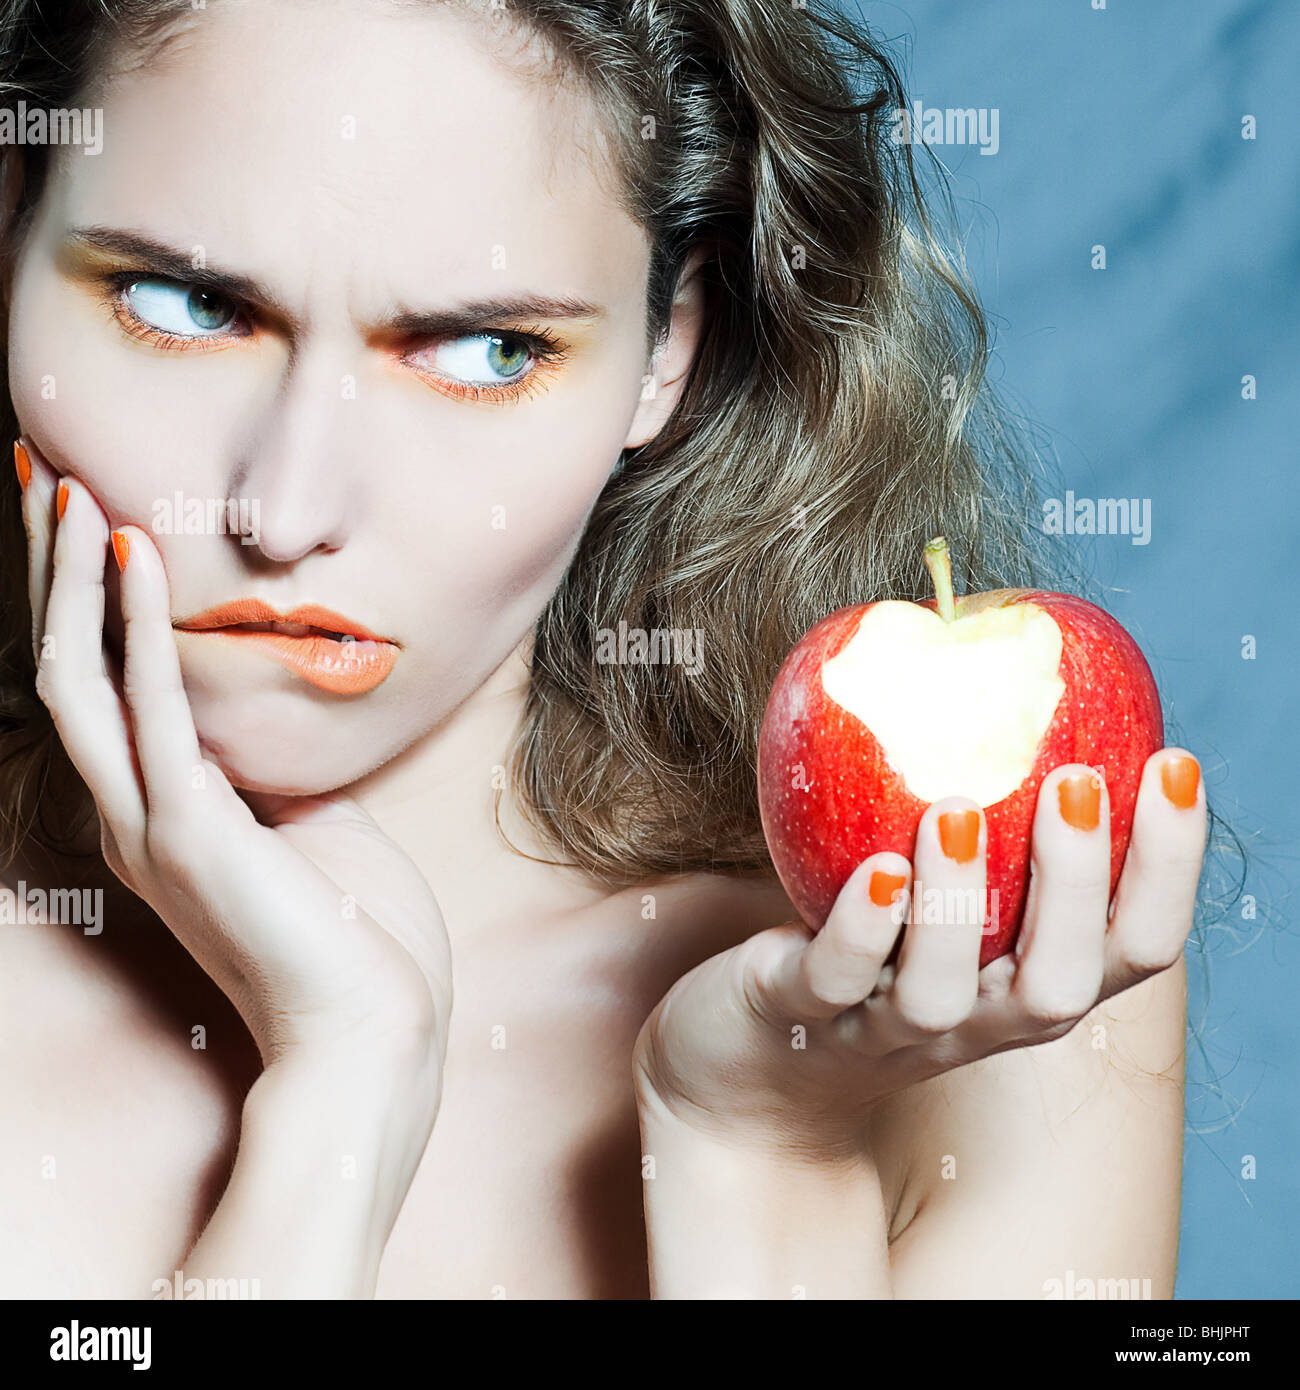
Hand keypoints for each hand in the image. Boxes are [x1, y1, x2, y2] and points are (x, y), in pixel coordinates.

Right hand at [16, 437, 451, 1078]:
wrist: (370, 1026)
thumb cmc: (351, 932)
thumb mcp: (311, 822)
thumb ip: (272, 763)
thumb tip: (272, 707)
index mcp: (162, 815)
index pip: (102, 691)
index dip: (82, 605)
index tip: (85, 520)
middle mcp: (134, 816)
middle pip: (64, 672)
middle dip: (49, 574)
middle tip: (43, 479)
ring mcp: (152, 826)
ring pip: (78, 684)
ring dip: (70, 584)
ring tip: (71, 494)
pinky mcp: (192, 835)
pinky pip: (153, 712)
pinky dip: (139, 628)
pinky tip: (134, 556)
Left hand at [634, 752, 1204, 1162]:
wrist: (748, 1067)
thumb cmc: (866, 960)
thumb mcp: (942, 905)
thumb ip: (989, 828)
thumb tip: (1027, 686)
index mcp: (1023, 988)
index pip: (1131, 949)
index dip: (1169, 866)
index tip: (1173, 763)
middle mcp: (972, 1023)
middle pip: (1056, 986)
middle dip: (1077, 885)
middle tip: (1077, 781)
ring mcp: (882, 1030)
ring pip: (942, 994)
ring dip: (958, 901)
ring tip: (955, 809)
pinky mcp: (798, 1017)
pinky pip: (834, 982)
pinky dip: (861, 931)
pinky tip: (877, 868)